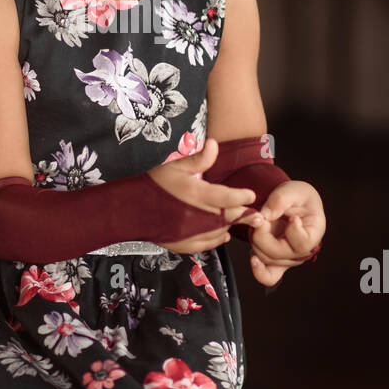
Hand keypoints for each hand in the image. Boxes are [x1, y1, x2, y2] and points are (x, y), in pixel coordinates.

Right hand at [147, 137, 258, 253]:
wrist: (130, 209)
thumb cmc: (153, 185)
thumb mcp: (175, 167)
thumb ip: (198, 159)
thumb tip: (214, 143)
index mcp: (195, 194)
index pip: (226, 197)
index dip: (242, 197)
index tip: (251, 195)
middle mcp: (195, 216)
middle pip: (227, 217)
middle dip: (244, 216)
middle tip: (258, 216)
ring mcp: (189, 232)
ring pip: (219, 232)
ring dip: (230, 226)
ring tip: (240, 221)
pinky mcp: (183, 244)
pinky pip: (207, 244)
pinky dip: (217, 239)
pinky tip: (223, 234)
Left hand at [244, 180, 324, 286]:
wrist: (291, 202)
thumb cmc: (298, 196)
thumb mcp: (293, 189)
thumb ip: (280, 199)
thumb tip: (266, 216)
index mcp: (314, 232)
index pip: (302, 243)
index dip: (293, 231)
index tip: (291, 216)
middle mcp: (303, 250)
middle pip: (280, 254)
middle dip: (263, 234)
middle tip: (262, 216)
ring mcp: (289, 258)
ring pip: (268, 259)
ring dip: (256, 240)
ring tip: (261, 222)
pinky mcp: (277, 261)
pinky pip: (269, 276)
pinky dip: (260, 272)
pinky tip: (253, 260)